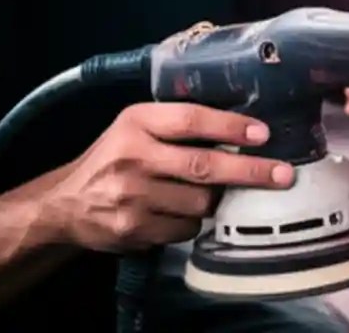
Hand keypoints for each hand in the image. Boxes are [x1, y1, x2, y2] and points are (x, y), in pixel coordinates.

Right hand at [42, 102, 294, 252]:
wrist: (64, 205)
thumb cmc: (115, 158)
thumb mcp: (136, 128)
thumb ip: (178, 126)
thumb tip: (245, 129)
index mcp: (137, 122)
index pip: (191, 119)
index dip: (231, 126)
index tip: (264, 134)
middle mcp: (133, 156)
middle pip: (205, 164)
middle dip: (251, 170)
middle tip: (284, 174)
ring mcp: (132, 196)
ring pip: (201, 202)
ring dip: (217, 201)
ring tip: (212, 195)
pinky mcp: (133, 229)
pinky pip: (186, 228)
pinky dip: (193, 222)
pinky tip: (180, 213)